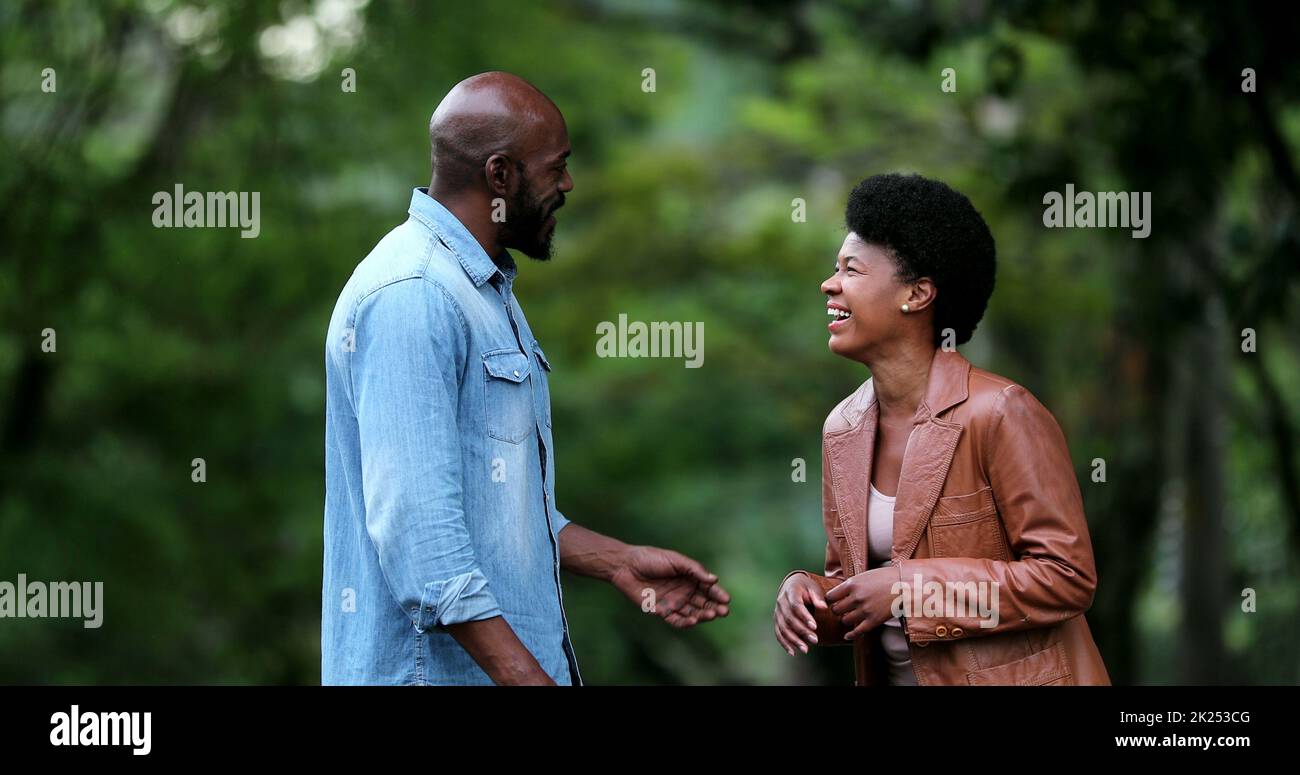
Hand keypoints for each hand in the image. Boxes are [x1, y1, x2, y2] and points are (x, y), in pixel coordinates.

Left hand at [610, 546, 730, 628]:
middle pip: (704, 603)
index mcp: (690, 578)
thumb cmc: (651, 558)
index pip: (708, 588)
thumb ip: (694, 569)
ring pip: (693, 613)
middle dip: (714, 607)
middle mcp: (684, 591)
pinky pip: (676, 620)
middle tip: (723, 611)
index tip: (726, 599)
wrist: (626, 566)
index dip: (718, 594)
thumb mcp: (675, 560)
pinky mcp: (662, 611)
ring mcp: (674, 602)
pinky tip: (693, 621)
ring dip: (703, 616)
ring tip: (711, 615)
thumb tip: (714, 579)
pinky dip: (685, 622)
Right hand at [773, 573, 827, 655]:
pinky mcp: (777, 620)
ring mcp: (777, 612)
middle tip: (815, 640)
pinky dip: (785, 643)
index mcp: (790, 591)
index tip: (815, 626)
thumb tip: (823, 607)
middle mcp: (781, 601)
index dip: (804, 616)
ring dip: (794, 640)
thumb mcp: (813, 587)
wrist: (792, 585)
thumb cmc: (806, 588)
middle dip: (802, 631)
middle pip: (789, 619)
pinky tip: (793, 652)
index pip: (796, 605)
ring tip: (806, 650)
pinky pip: (778, 633)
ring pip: (783, 628)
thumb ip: (818, 597)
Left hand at [825, 567, 896, 640]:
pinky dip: (850, 635)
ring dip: (846, 620)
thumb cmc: (884, 578)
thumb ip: (851, 585)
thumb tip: (837, 594)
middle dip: (837, 611)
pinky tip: (847, 636)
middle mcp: (856, 597)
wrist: (905, 585)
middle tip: (841, 610)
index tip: (832, 602)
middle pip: (835, 610)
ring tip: (850, 617)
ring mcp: (865, 610)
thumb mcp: (863, 576)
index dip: (829, 600)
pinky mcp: (874, 620)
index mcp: (852, 584)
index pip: (829, 597)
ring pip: (845, 620)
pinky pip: (857, 631)